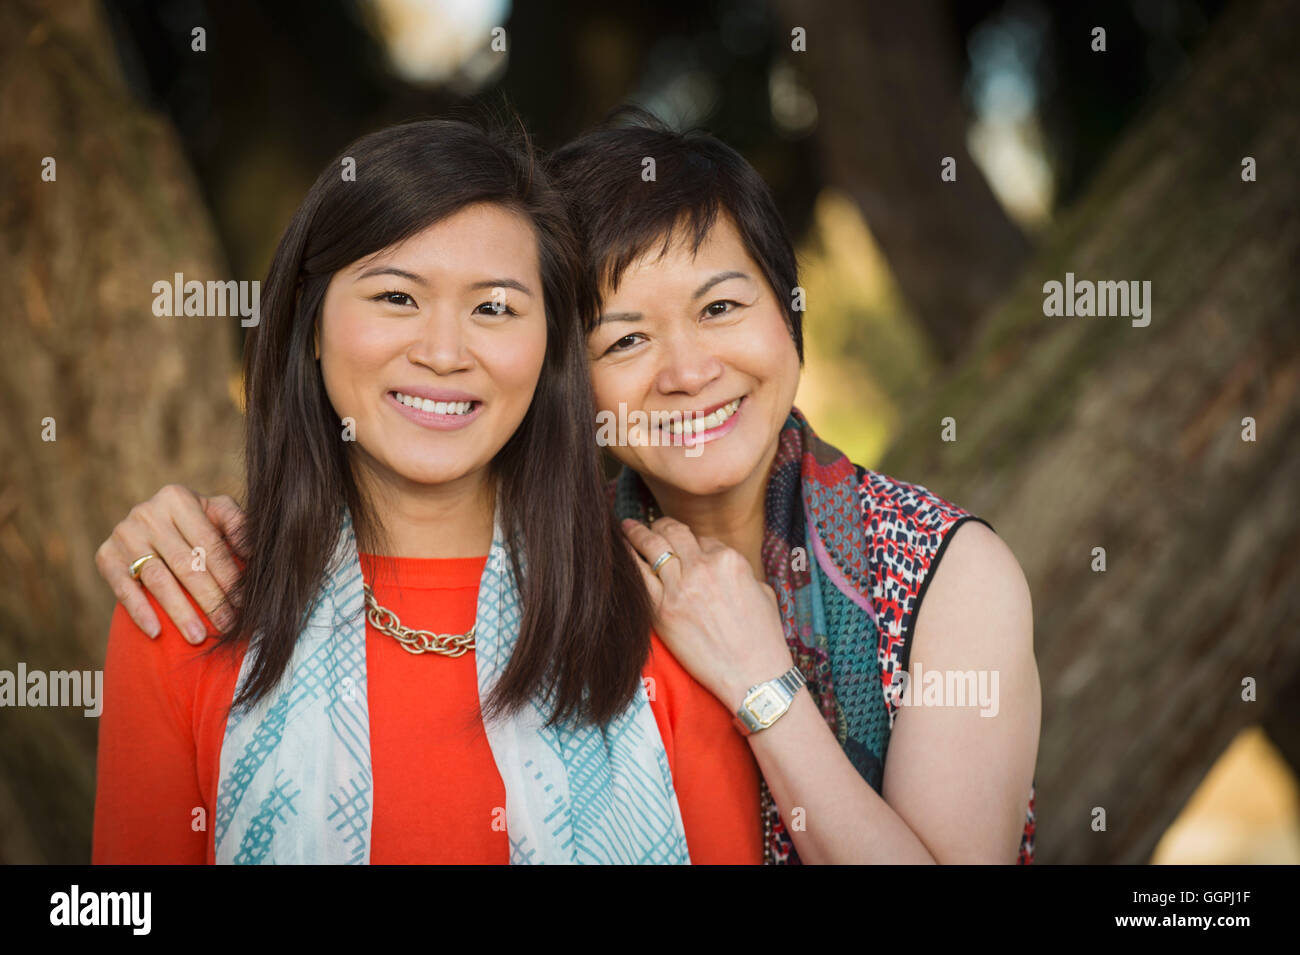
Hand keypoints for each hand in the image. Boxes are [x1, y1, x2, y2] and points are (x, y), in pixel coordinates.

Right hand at [94, 485, 246, 643]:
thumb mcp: (217, 513)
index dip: (228, 576)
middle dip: (210, 598)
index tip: (244, 603)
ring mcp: (124, 535)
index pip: (209, 544)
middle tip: (227, 625)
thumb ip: (238, 525)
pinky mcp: (106, 556)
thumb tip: (254, 552)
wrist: (151, 524)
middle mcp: (147, 513)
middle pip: (185, 564)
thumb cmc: (195, 523)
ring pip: (157, 579)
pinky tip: (156, 632)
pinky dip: (140, 611)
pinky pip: (124, 589)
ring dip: (179, 611)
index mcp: (177, 498)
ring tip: (198, 636)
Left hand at [621, 517, 793, 710]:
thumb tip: (720, 566)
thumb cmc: (763, 640)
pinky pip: (638, 575)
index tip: (680, 544)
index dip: (690, 542)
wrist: (753, 677)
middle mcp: (704, 567)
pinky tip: (620, 551)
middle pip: (674, 533)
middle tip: (648, 526)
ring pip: (652, 546)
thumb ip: (739, 572)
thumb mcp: (762, 592)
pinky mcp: (662, 610)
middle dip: (659, 526)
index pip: (702, 539)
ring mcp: (681, 587)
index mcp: (730, 559)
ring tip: (626, 527)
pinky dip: (627, 558)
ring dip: (637, 533)